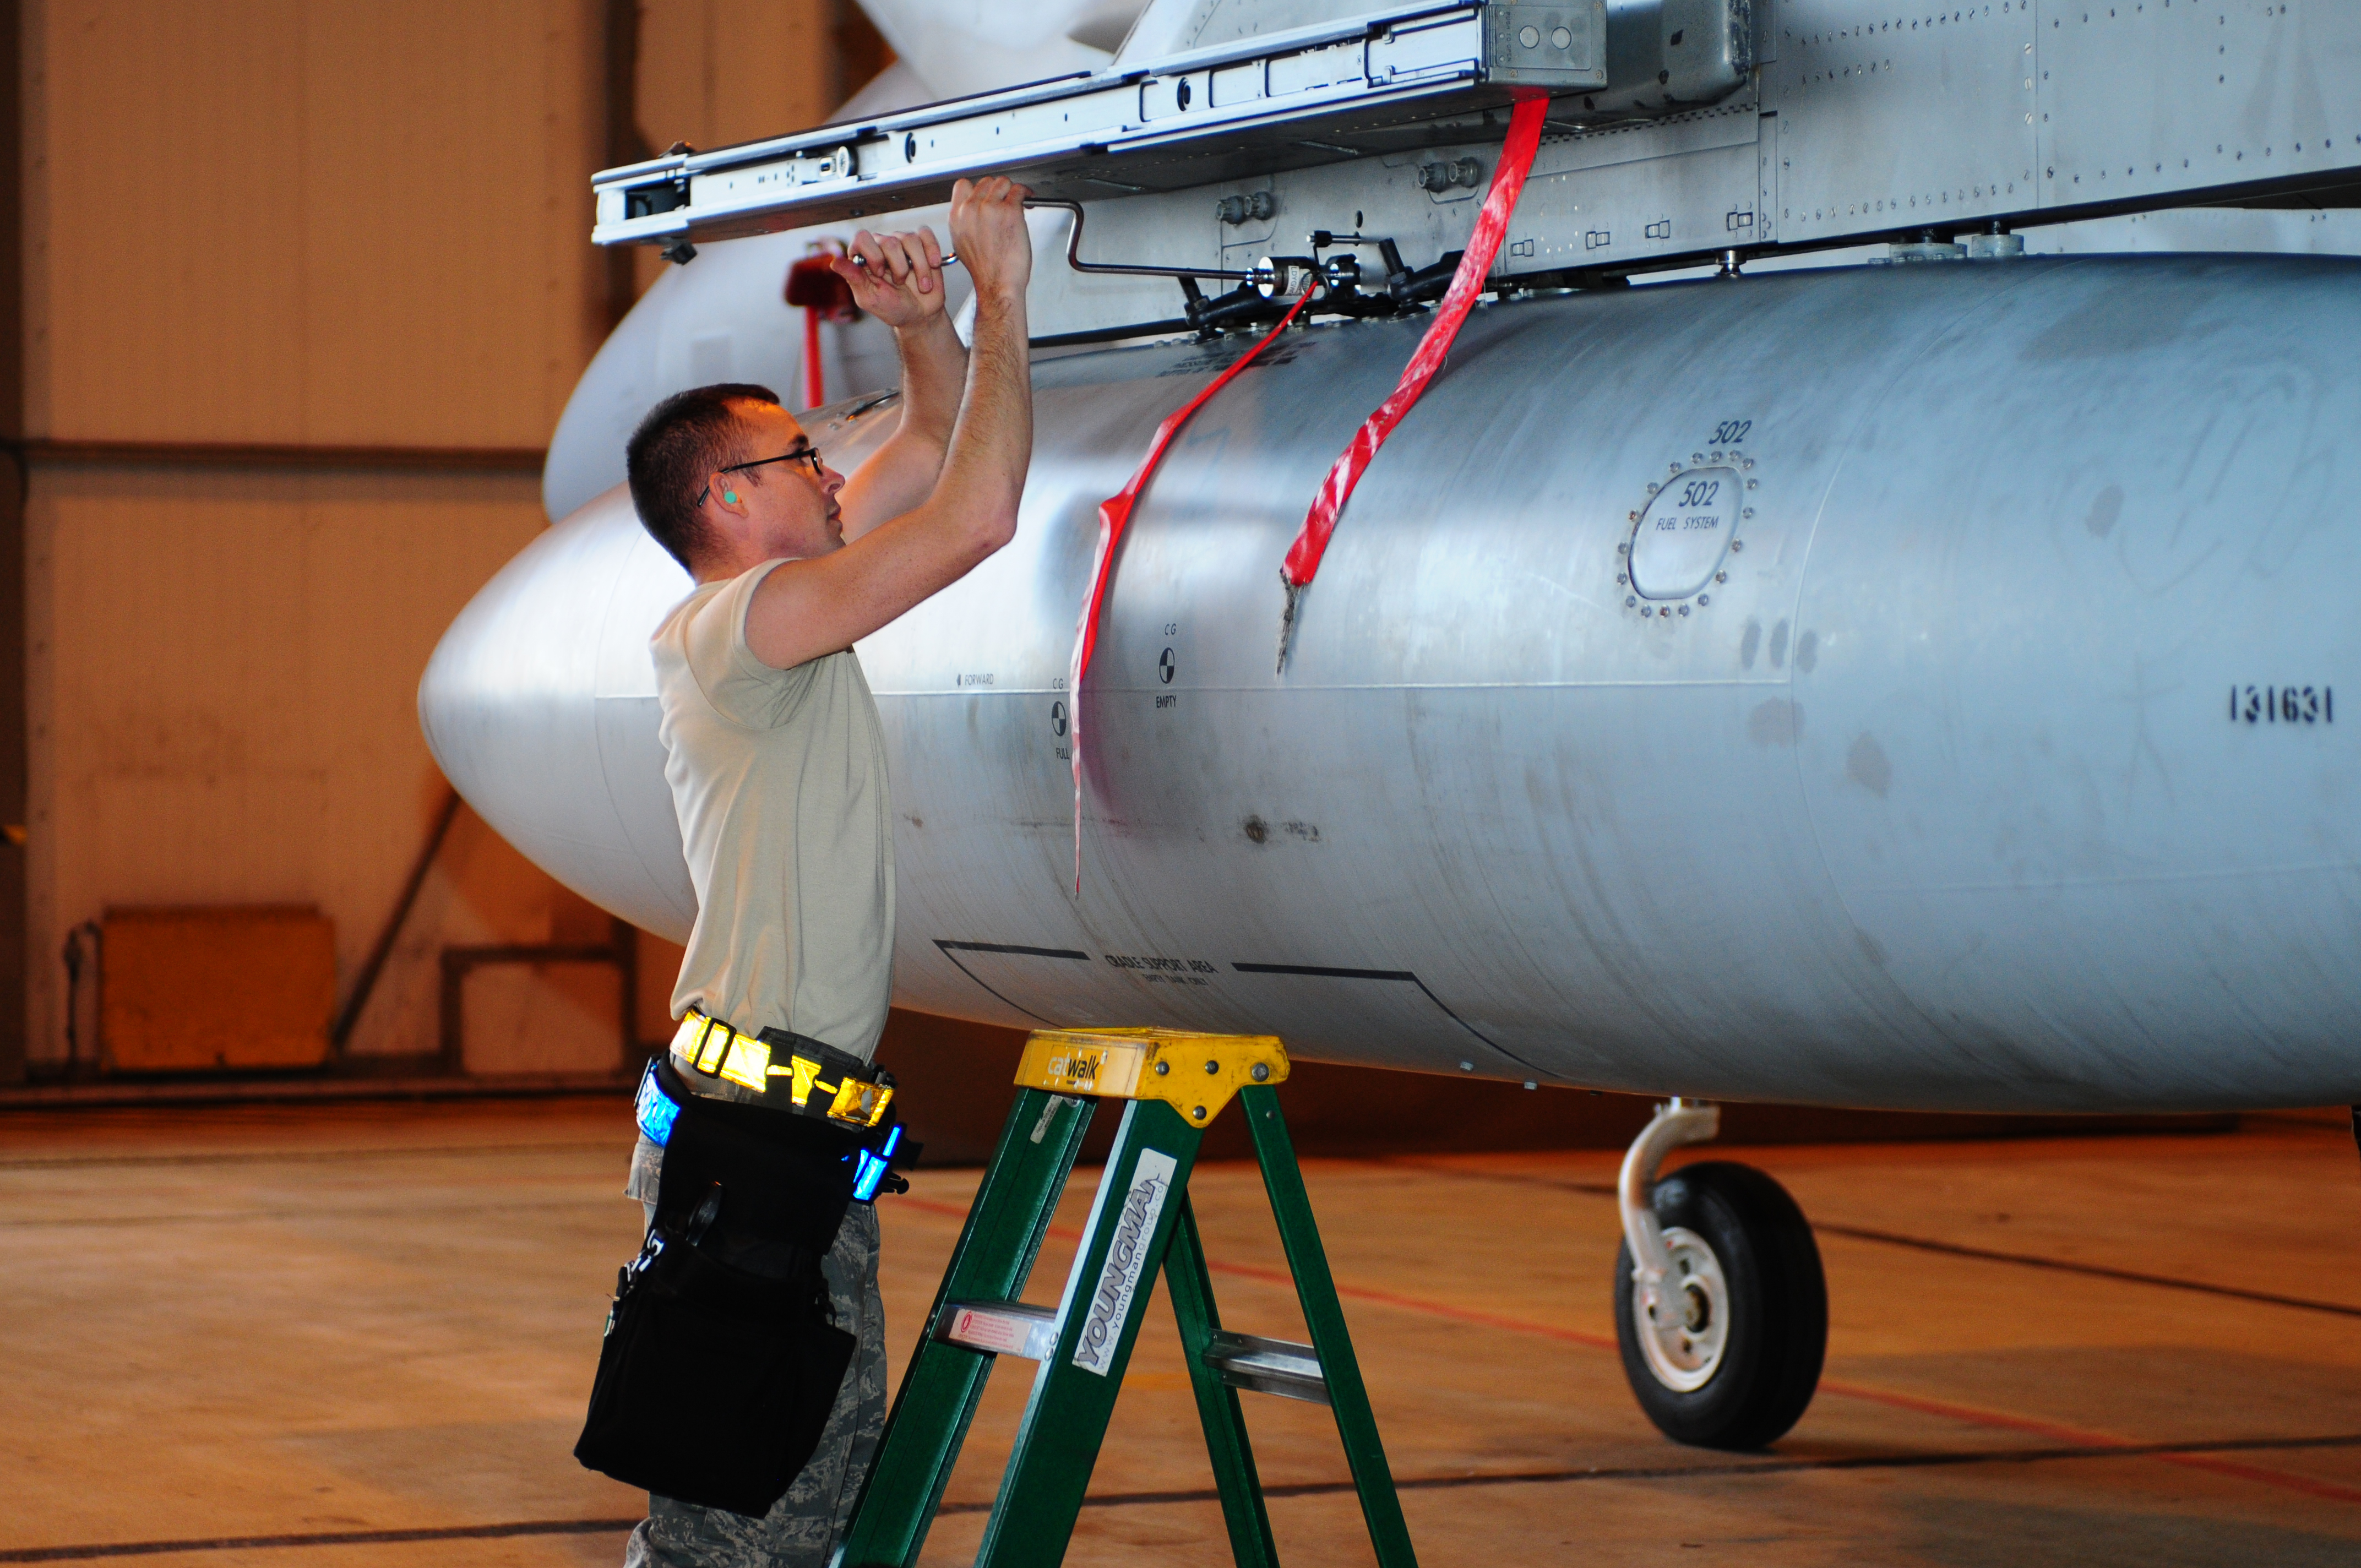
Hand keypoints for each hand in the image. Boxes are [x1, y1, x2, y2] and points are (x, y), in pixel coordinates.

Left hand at [831, 227, 947, 330]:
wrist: (920, 315)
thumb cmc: (892, 308)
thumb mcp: (869, 298)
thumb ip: (853, 278)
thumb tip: (835, 262)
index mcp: (864, 256)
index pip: (862, 238)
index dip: (872, 255)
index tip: (879, 274)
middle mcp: (882, 246)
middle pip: (889, 241)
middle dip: (898, 267)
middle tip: (900, 283)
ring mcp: (903, 244)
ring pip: (910, 239)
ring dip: (919, 266)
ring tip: (921, 285)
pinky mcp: (923, 245)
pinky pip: (925, 235)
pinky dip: (931, 250)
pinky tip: (933, 265)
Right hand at [947, 177, 1033, 306]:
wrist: (997, 283)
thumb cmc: (985, 270)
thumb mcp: (962, 243)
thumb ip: (966, 221)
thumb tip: (976, 211)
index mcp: (957, 216)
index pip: (963, 185)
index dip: (978, 188)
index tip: (988, 194)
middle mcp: (970, 209)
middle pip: (985, 182)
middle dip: (998, 190)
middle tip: (1007, 199)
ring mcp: (990, 208)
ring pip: (1002, 183)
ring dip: (1012, 190)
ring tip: (1018, 199)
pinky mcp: (1009, 211)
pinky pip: (1019, 190)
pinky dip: (1025, 192)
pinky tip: (1028, 198)